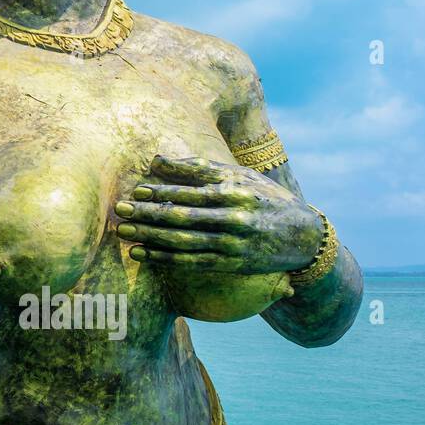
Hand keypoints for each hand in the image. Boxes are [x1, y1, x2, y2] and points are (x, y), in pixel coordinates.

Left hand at [114, 154, 323, 276]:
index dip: (161, 192)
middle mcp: (233, 218)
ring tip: (124, 232)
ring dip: (150, 237)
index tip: (137, 191)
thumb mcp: (239, 176)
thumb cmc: (264, 198)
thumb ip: (199, 167)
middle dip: (148, 214)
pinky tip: (142, 254)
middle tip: (120, 210)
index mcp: (235, 192)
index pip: (191, 191)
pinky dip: (164, 259)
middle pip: (182, 217)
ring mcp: (232, 244)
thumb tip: (157, 160)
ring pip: (183, 242)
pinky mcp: (231, 264)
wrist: (304, 236)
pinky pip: (190, 263)